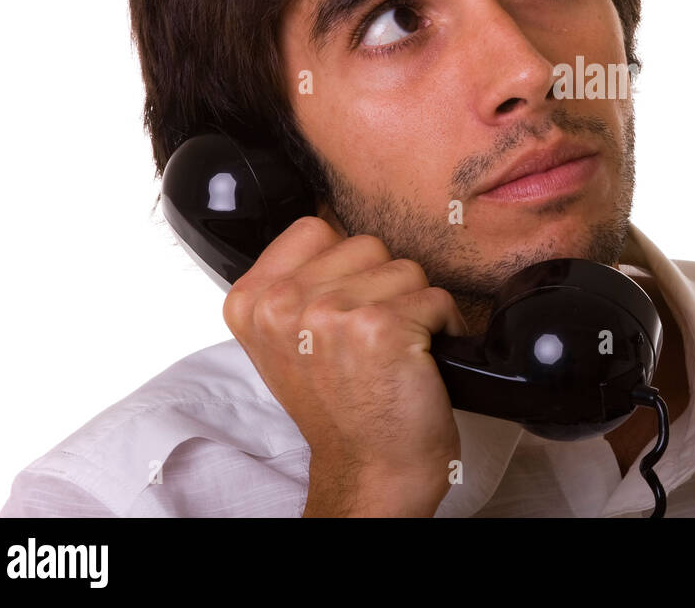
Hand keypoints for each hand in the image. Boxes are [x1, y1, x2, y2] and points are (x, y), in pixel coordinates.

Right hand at [222, 216, 467, 516]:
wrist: (370, 468)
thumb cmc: (341, 406)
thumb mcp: (288, 338)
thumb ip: (298, 281)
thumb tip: (332, 226)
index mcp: (251, 300)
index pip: (316, 228)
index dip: (346, 267)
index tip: (343, 311)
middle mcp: (282, 304)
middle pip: (366, 245)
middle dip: (383, 287)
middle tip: (370, 341)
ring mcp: (329, 314)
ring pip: (406, 268)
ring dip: (414, 308)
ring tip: (393, 352)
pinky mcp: (380, 328)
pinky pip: (437, 298)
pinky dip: (443, 328)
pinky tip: (418, 362)